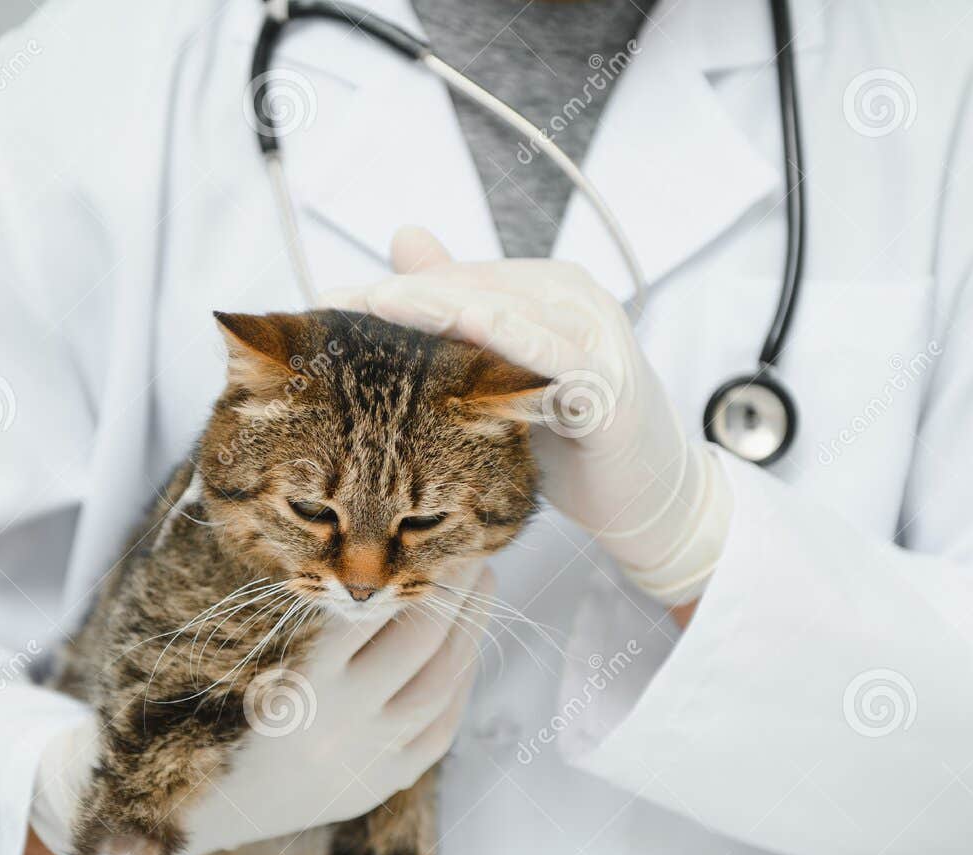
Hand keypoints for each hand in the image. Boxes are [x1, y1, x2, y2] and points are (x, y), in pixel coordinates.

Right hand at [28, 565, 493, 854]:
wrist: (205, 809)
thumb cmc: (211, 713)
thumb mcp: (236, 655)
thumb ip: (289, 606)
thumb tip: (334, 538)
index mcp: (295, 679)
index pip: (371, 606)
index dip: (409, 566)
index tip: (426, 533)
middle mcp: (338, 718)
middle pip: (421, 637)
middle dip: (454, 586)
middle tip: (472, 547)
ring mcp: (366, 756)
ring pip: (442, 680)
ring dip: (470, 627)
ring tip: (483, 585)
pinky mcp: (383, 783)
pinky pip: (440, 726)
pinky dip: (460, 682)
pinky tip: (466, 648)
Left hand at [325, 228, 729, 605]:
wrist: (647, 499)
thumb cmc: (568, 439)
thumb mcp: (501, 377)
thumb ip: (457, 310)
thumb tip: (403, 237)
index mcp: (541, 290)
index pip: (451, 282)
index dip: (387, 292)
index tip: (325, 305)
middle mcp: (570, 300)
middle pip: (471, 290)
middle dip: (399, 296)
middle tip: (335, 306)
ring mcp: (594, 339)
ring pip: (506, 311)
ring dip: (439, 307)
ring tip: (379, 306)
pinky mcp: (610, 386)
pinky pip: (554, 359)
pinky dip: (510, 341)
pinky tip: (466, 331)